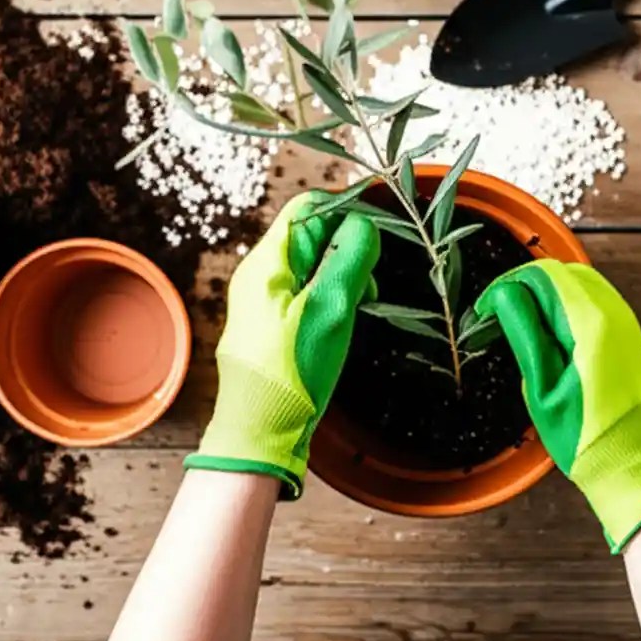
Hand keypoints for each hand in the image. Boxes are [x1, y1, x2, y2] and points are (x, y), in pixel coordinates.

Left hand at [185, 194, 379, 497]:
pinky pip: (309, 292)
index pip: (308, 207)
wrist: (260, 434)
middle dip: (350, 248)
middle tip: (370, 282)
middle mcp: (260, 275)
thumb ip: (349, 259)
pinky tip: (344, 322)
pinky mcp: (274, 324)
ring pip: (315, 264)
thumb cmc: (291, 373)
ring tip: (360, 304)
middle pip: (313, 233)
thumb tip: (365, 223)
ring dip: (345, 275)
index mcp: (267, 263)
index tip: (379, 237)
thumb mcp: (330, 310)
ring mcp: (265, 300)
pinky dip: (334, 297)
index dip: (348, 211)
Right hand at [475, 260, 640, 551]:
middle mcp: (613, 312)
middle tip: (497, 315)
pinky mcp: (627, 332)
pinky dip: (564, 303)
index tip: (484, 311)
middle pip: (560, 272)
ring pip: (577, 282)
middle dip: (524, 285)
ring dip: (543, 293)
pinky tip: (546, 330)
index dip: (506, 285)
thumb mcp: (540, 387)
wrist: (632, 460)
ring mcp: (624, 320)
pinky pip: (592, 299)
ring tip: (518, 323)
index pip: (542, 275)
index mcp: (590, 323)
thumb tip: (503, 293)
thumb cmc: (582, 434)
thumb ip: (524, 332)